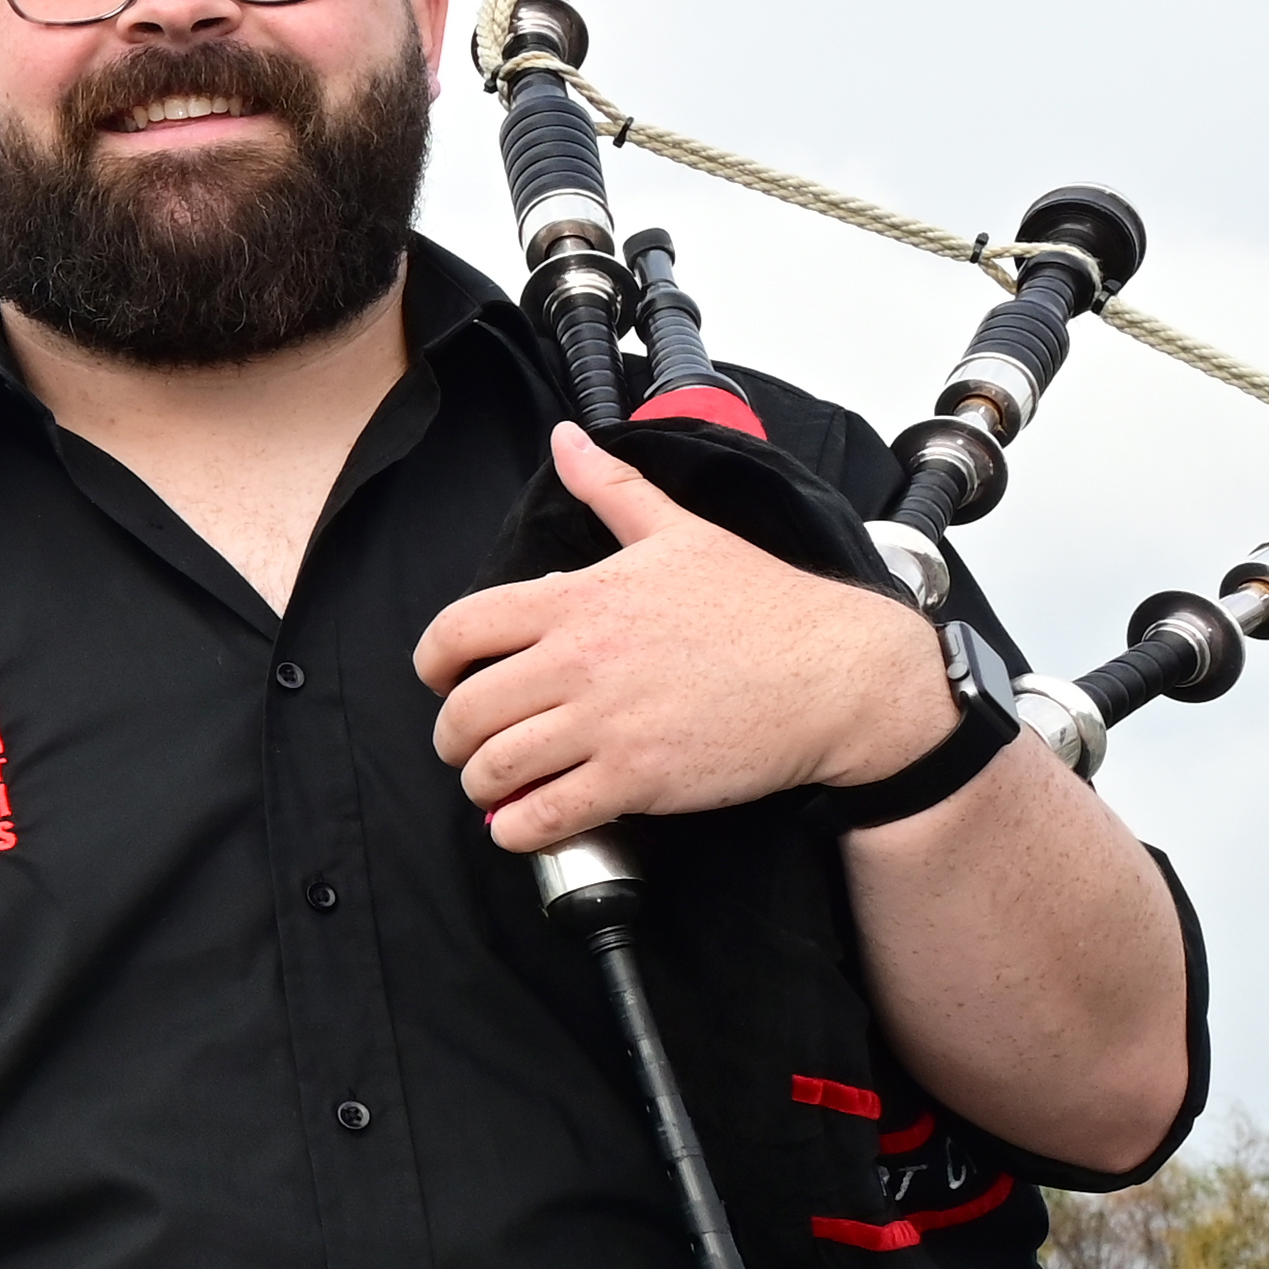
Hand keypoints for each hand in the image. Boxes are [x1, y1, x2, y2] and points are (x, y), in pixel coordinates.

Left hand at [410, 427, 951, 848]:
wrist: (835, 674)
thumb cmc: (763, 604)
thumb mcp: (682, 531)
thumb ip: (611, 487)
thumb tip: (566, 440)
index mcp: (579, 600)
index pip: (458, 630)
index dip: (434, 662)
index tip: (443, 678)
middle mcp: (580, 661)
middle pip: (464, 710)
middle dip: (453, 736)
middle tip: (470, 742)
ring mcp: (605, 723)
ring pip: (492, 768)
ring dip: (480, 783)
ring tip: (497, 782)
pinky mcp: (635, 779)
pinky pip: (541, 817)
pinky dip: (516, 828)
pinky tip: (524, 820)